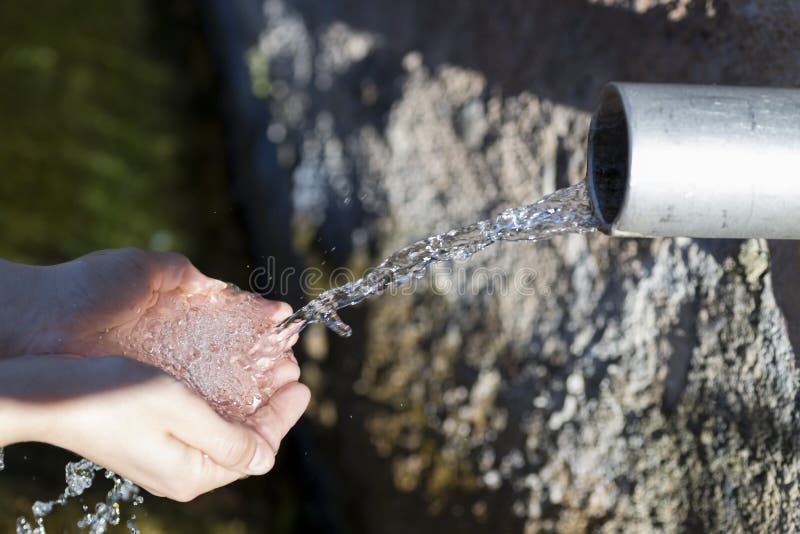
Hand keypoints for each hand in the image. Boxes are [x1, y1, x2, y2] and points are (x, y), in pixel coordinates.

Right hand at [0, 354, 309, 500]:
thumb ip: (229, 439)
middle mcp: (184, 470)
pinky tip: (228, 375)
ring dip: (248, 396)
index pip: (258, 450)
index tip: (302, 382)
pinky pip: (203, 421)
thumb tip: (266, 459)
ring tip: (266, 364)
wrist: (52, 394)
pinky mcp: (154, 437)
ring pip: (225, 426)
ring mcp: (168, 455)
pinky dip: (223, 397)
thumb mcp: (183, 412)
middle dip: (269, 402)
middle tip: (288, 366)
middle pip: (244, 438)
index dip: (284, 416)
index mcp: (195, 472)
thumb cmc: (116, 397)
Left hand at [3, 248, 299, 420]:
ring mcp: (167, 372)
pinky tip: (258, 397)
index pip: (228, 319)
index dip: (259, 323)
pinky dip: (233, 400)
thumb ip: (184, 274)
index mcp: (175, 313)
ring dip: (258, 381)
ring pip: (224, 381)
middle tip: (291, 362)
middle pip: (233, 355)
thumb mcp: (142, 267)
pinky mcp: (157, 394)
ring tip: (287, 378)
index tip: (285, 322)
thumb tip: (218, 288)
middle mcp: (176, 346)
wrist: (42, 321)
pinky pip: (203, 400)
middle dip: (267, 358)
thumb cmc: (87, 287)